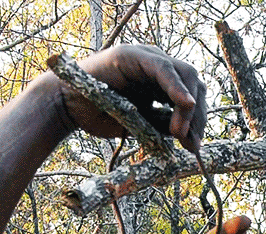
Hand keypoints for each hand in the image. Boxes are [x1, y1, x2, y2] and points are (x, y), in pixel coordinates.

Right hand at [61, 45, 206, 151]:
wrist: (67, 108)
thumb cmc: (100, 116)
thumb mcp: (141, 126)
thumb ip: (163, 127)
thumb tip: (191, 139)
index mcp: (162, 83)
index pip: (193, 96)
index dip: (198, 121)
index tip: (195, 146)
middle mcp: (159, 68)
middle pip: (195, 84)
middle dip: (197, 116)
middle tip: (191, 143)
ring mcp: (148, 58)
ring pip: (185, 74)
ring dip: (188, 106)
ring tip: (179, 133)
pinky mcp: (134, 55)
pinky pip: (163, 68)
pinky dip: (176, 86)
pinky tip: (185, 103)